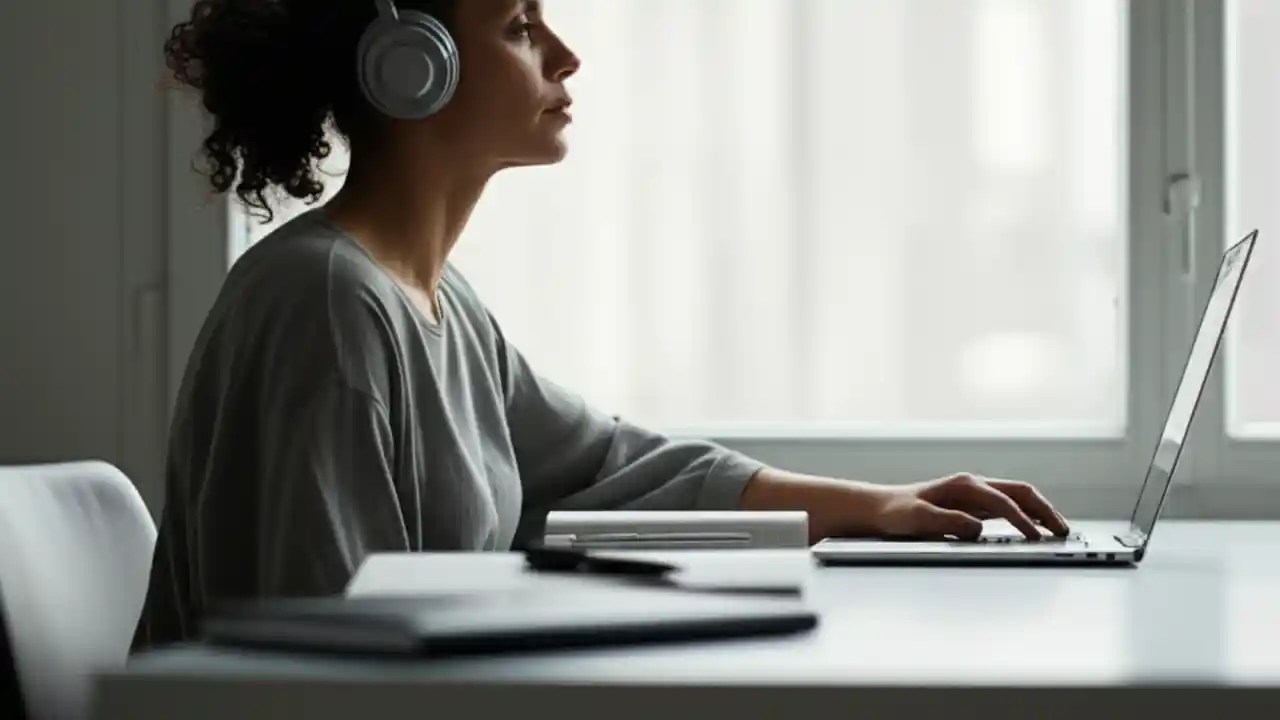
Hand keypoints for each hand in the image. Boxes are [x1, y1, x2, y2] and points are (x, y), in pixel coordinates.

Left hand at [870, 473, 1069, 540]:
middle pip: (1021, 492)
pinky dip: (1027, 516)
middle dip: (1045, 510)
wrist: (881, 509)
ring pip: (1018, 498)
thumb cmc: (896, 513)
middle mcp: (973, 486)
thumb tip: (977, 529)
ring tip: (1059, 531)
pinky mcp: (973, 506)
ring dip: (1040, 512)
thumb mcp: (916, 520)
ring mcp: (974, 495)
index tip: (1036, 538)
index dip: (1022, 520)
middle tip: (1064, 531)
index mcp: (963, 485)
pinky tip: (1036, 529)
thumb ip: (947, 523)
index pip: (1002, 502)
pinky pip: (1008, 507)